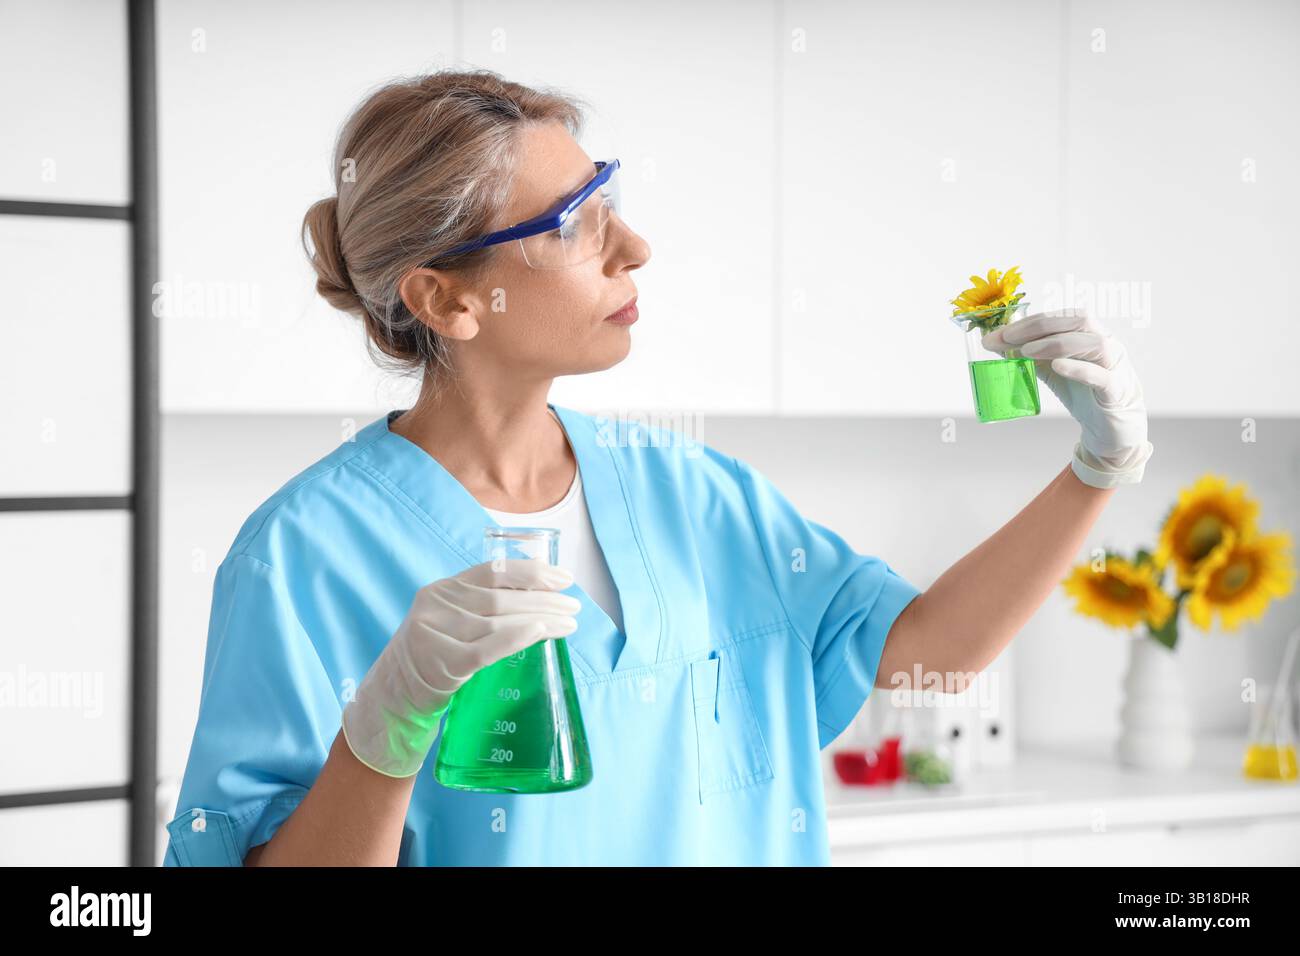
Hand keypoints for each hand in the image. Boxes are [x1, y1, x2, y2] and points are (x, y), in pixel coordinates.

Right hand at [341, 557, 581, 777]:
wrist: (394, 696)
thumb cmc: (434, 656)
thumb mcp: (452, 622)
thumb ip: (484, 607)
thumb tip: (543, 600)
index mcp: (442, 589)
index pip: (493, 571)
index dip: (532, 572)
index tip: (564, 579)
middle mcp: (436, 606)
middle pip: (501, 598)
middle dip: (545, 601)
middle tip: (574, 607)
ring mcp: (435, 635)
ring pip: (498, 621)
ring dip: (541, 620)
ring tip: (568, 625)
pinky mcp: (441, 664)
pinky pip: (487, 649)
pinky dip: (517, 637)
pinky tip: (541, 632)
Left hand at [981, 308, 1153, 487]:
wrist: (1108, 428)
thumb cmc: (1082, 392)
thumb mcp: (1051, 370)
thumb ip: (1029, 356)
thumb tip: (995, 343)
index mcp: (1091, 334)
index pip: (1062, 316)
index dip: (1030, 321)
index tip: (1000, 333)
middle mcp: (1107, 344)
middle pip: (1078, 320)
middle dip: (1039, 326)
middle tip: (1008, 338)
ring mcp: (1115, 366)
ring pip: (1094, 343)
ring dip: (1056, 343)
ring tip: (1026, 351)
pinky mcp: (1116, 391)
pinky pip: (1102, 376)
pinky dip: (1078, 369)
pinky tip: (1057, 366)